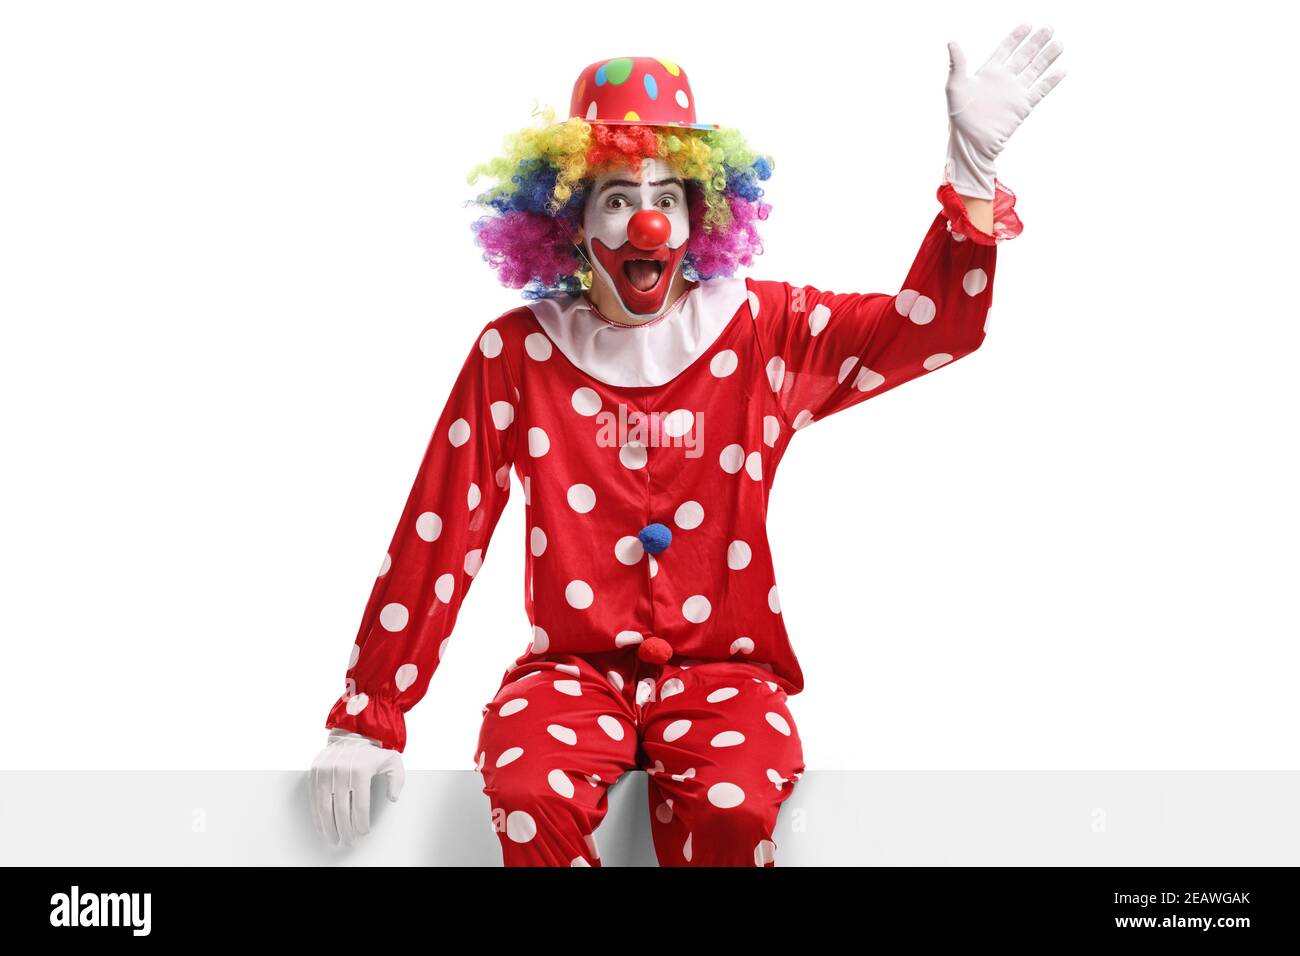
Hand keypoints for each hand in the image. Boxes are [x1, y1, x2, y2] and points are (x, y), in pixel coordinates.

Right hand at [309, 730, 404, 846]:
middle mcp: (341, 770)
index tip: (363, 832)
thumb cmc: (373, 752)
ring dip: (329, 828)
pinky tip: (323, 827)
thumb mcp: (392, 760)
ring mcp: (325, 772)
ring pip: (325, 808)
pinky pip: (314, 800)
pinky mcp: (314, 773)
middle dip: (345, 830)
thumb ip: (397, 780)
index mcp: (361, 770)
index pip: (360, 805)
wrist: (351, 734)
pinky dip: (318, 816)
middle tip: (348, 842)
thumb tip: (393, 798)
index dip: (361, 822)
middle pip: (342, 810)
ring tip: (335, 839)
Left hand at [945, 23, 1065, 199]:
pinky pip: (1040, 90)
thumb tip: (951, 41)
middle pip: (1024, 55)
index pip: (1006, 49)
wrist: (970, 142)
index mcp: (988, 72)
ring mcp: (1015, 92)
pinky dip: (1051, 80)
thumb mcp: (955, 87)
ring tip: (1058, 43)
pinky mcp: (1023, 105)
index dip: (1016, 37)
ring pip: (1035, 69)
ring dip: (1047, 57)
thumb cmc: (959, 117)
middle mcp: (1004, 79)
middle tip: (1049, 28)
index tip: (1028, 24)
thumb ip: (957, 63)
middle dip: (1036, 41)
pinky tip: (1062, 69)